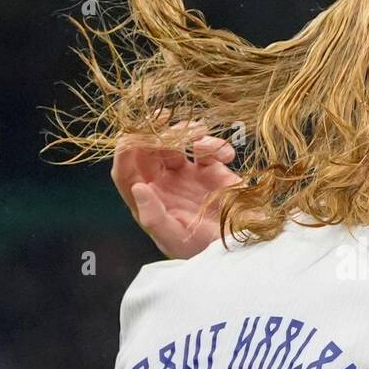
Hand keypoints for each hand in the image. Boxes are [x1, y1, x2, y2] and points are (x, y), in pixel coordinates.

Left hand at [111, 120, 240, 259]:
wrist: (242, 248)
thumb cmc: (204, 249)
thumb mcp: (175, 238)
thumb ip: (154, 216)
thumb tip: (138, 188)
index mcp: (148, 200)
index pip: (126, 170)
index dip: (126, 150)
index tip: (136, 134)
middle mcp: (163, 184)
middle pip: (148, 149)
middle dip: (156, 131)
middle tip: (168, 119)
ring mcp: (186, 175)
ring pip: (176, 142)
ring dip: (187, 133)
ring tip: (202, 135)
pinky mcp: (210, 170)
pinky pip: (206, 148)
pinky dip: (216, 145)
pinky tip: (227, 155)